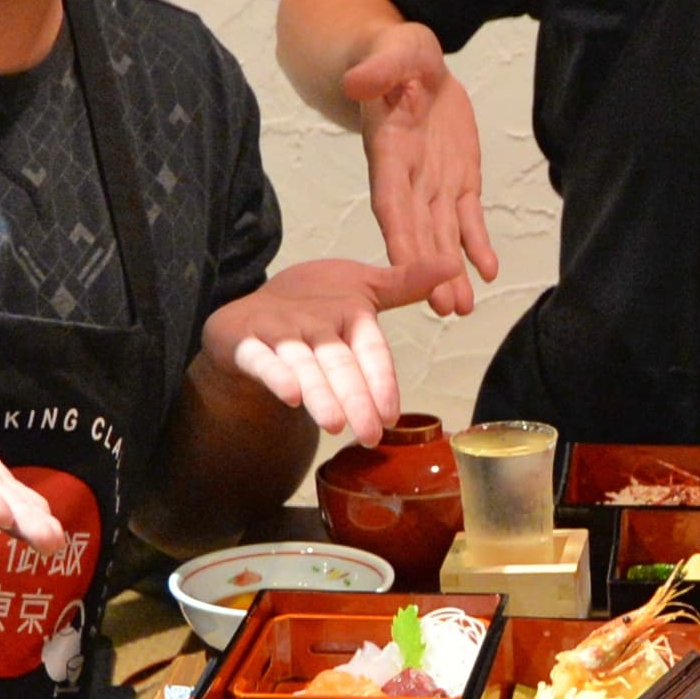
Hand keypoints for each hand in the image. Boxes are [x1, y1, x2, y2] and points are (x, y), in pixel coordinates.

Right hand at [210, 253, 449, 454]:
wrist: (253, 305)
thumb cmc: (315, 305)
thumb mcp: (361, 292)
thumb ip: (405, 285)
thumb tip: (452, 264)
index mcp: (349, 312)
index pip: (370, 349)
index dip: (381, 380)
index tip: (391, 413)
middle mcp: (316, 321)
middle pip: (339, 362)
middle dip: (356, 398)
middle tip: (371, 434)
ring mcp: (280, 331)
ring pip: (303, 365)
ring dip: (320, 394)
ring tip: (336, 424)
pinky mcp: (246, 341)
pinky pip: (261, 359)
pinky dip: (275, 375)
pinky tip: (290, 396)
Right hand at [337, 21, 498, 318]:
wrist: (413, 63)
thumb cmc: (397, 55)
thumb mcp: (393, 51)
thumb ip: (377, 70)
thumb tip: (356, 82)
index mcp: (388, 150)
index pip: (391, 200)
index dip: (398, 234)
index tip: (404, 267)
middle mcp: (408, 176)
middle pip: (417, 230)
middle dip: (427, 268)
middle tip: (440, 307)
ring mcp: (433, 182)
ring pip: (442, 235)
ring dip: (449, 270)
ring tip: (459, 308)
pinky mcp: (459, 180)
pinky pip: (468, 219)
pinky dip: (477, 246)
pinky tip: (486, 274)